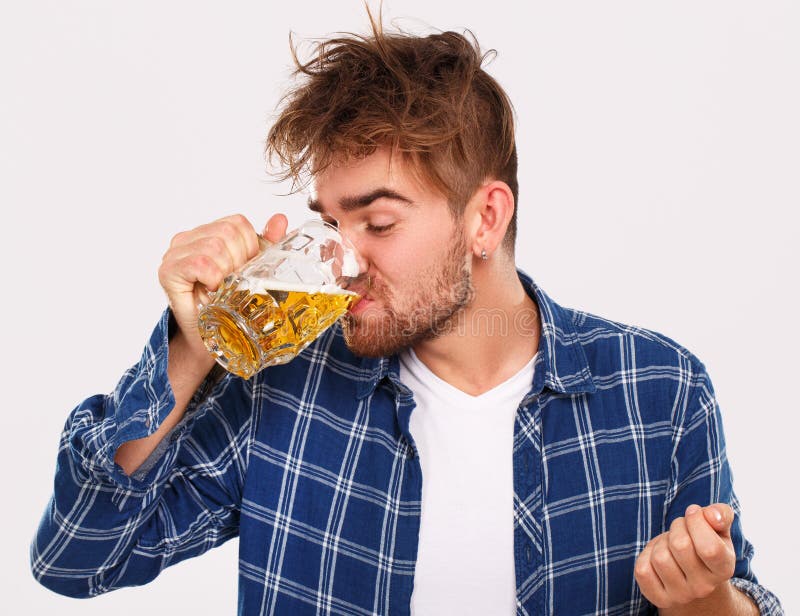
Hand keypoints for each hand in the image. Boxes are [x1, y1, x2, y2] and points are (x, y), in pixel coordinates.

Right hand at [158, 213, 287, 359]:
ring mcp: (175, 253)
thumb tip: (280, 219)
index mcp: (208, 233)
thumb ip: (266, 245)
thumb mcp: (253, 271)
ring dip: (225, 272)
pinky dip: (213, 278)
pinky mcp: (168, 270)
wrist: (210, 340)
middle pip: (227, 232)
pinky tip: (211, 290)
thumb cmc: (228, 305)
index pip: (237, 223)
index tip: (244, 271)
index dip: (249, 248)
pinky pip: (200, 263)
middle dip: (238, 261)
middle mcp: (188, 238)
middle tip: (231, 283)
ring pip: (215, 246)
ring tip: (220, 288)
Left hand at [634, 503, 736, 608]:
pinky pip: (643, 570)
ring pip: (660, 558)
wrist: (689, 572)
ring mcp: (681, 596)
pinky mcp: (659, 598)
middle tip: (680, 530)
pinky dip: (646, 556)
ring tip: (670, 546)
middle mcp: (705, 587)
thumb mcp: (717, 526)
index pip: (710, 548)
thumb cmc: (703, 541)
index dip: (696, 522)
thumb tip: (712, 515)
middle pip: (680, 546)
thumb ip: (721, 514)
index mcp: (724, 569)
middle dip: (676, 527)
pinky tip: (657, 557)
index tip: (693, 513)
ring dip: (661, 543)